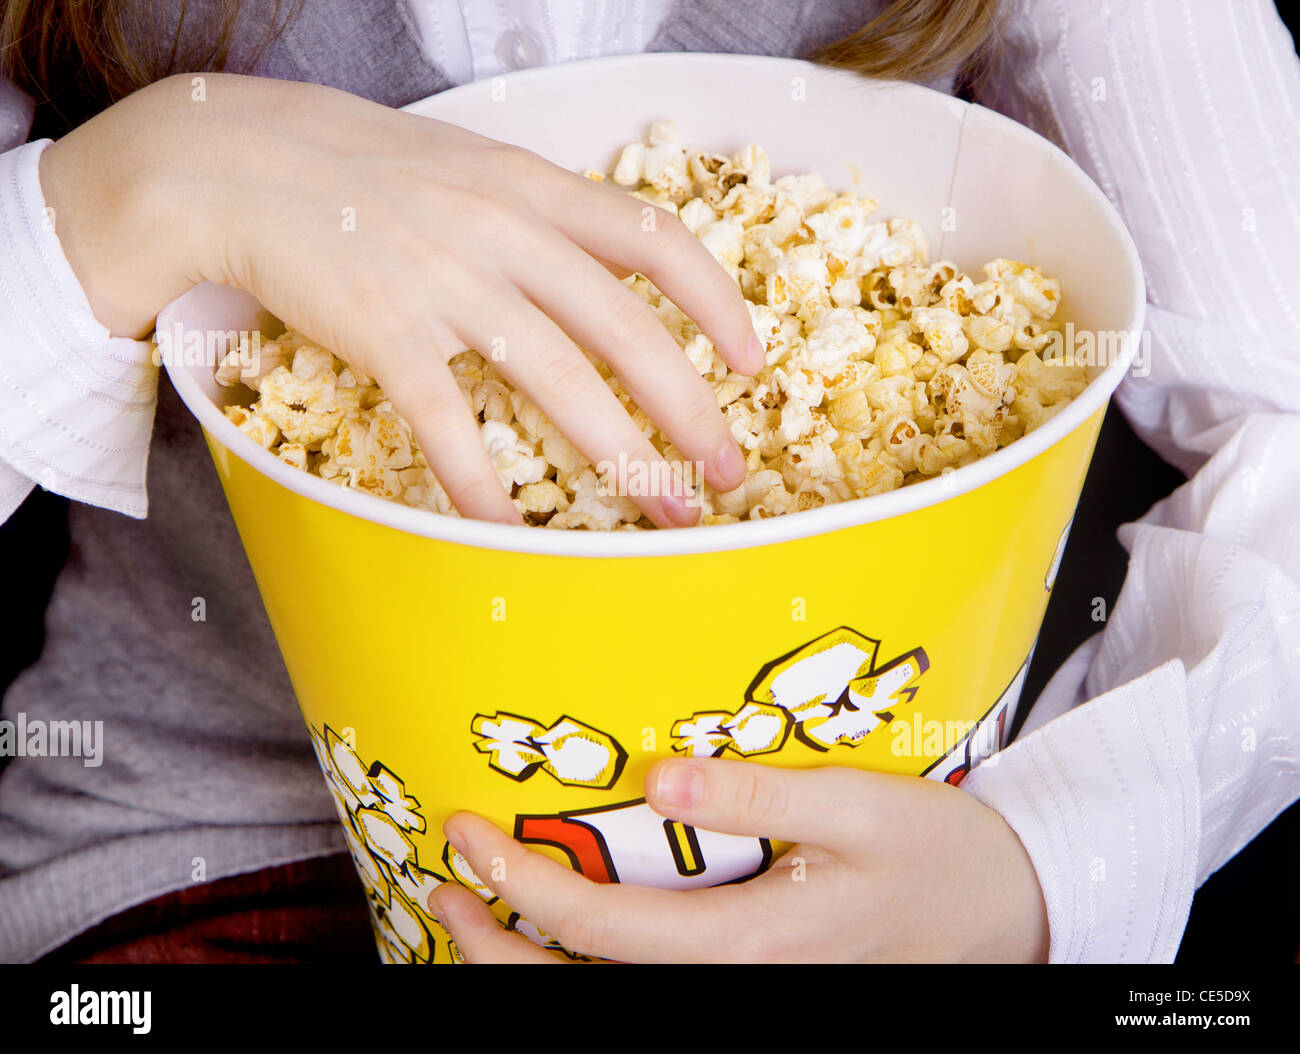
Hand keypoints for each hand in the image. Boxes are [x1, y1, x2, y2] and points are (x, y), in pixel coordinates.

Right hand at [38, 74, 760, 525]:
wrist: (238, 161)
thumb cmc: (359, 171)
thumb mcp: (468, 170)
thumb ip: (536, 217)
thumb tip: (603, 275)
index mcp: (531, 189)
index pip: (654, 242)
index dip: (715, 305)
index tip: (750, 360)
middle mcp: (502, 231)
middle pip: (625, 333)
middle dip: (689, 412)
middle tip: (724, 473)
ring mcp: (444, 280)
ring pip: (557, 382)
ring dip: (620, 458)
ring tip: (660, 512)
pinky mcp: (382, 328)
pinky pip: (447, 422)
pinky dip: (482, 484)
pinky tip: (507, 531)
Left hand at [428, 756, 1049, 962]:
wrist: (1004, 915)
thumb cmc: (937, 857)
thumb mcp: (856, 808)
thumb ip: (756, 794)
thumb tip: (660, 778)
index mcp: (752, 944)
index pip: (603, 927)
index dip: (522, 885)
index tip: (469, 836)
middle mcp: (736, 985)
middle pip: (586, 991)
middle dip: (497, 950)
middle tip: (443, 889)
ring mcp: (744, 992)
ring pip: (611, 999)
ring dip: (529, 968)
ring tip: (472, 919)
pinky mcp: (754, 981)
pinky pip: (649, 984)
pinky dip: (586, 967)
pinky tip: (560, 935)